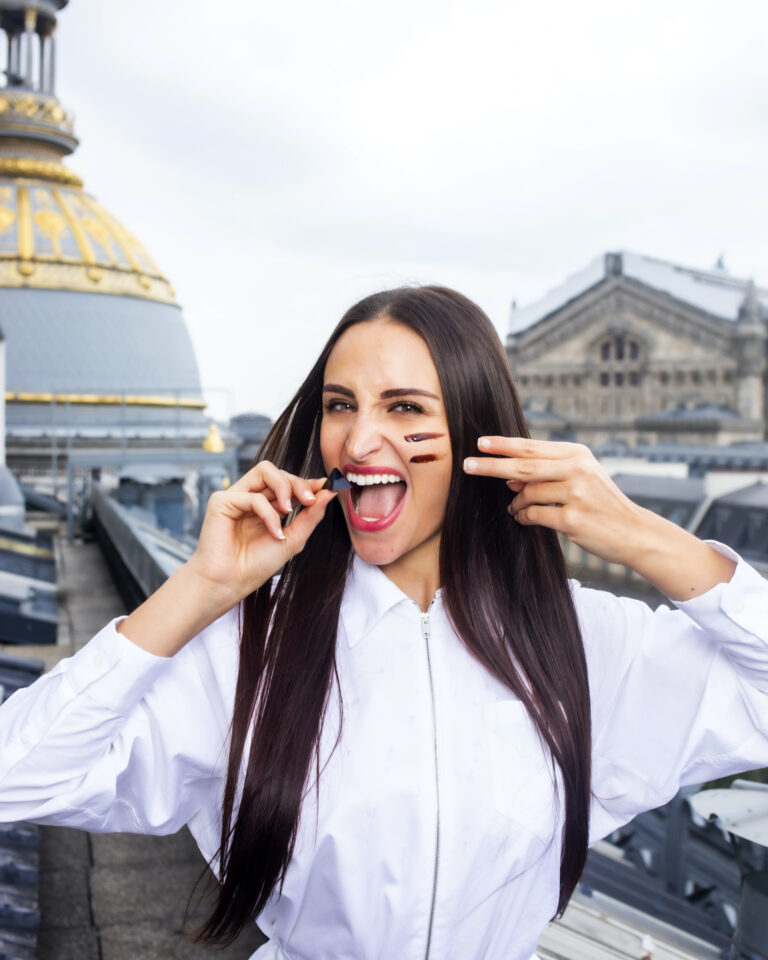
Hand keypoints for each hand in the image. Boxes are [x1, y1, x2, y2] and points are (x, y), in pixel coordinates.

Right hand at [188, 461, 336, 607]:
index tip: (328, 486)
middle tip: (310, 500)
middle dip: (298, 483)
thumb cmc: (256, 566)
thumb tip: (330, 492)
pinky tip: (274, 533)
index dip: (307, 483)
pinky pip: (253, 497)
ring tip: (291, 510)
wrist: (230, 584)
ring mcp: (236, 497)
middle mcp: (250, 498)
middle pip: (278, 472)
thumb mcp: (293, 539)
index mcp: (266, 506)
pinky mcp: (221, 501)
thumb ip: (310, 516)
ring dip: (285, 487)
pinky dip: (269, 514)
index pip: (288, 483)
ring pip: (265, 471)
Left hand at [463, 436, 735, 598]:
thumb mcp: (581, 478)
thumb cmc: (601, 504)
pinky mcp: (573, 518)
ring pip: (527, 494)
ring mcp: (576, 494)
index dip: (504, 445)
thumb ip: (547, 472)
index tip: (480, 443)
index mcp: (577, 454)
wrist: (633, 532)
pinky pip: (534, 515)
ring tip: (517, 508)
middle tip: (468, 465)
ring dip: (516, 503)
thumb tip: (508, 475)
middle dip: (492, 466)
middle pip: (524, 465)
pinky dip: (524, 517)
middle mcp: (577, 469)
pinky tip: (524, 518)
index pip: (532, 446)